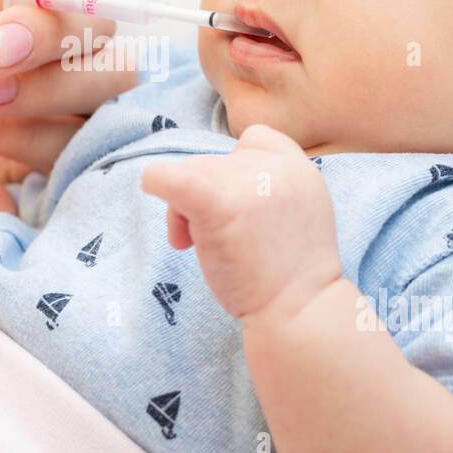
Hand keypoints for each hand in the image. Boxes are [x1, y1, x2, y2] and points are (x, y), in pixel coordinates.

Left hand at [140, 124, 341, 320]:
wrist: (301, 312)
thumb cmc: (288, 273)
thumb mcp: (294, 212)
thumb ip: (265, 186)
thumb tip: (204, 178)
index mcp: (299, 167)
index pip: (253, 139)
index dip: (234, 170)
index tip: (239, 209)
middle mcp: (278, 168)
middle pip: (214, 161)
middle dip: (205, 195)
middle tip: (209, 241)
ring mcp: (250, 185)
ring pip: (192, 172)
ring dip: (185, 209)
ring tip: (196, 247)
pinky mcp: (221, 208)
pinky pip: (175, 179)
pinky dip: (158, 180)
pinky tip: (152, 186)